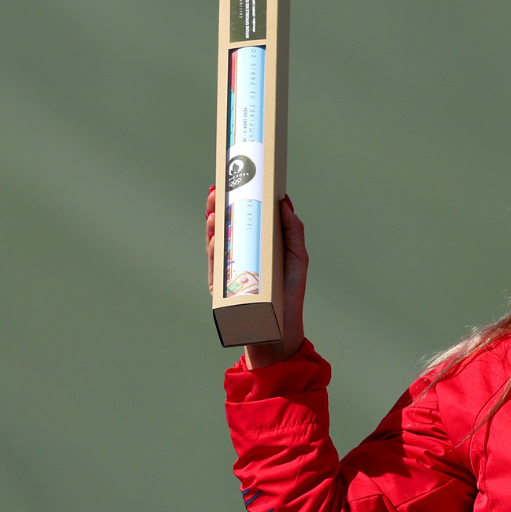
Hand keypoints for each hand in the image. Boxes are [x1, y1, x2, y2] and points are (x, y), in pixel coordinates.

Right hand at [206, 187, 307, 367]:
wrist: (281, 331)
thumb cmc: (290, 293)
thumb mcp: (297, 257)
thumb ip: (293, 230)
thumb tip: (284, 200)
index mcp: (255, 246)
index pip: (241, 218)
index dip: (234, 200)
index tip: (231, 181)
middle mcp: (238, 256)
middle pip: (223, 227)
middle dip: (217, 207)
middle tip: (217, 191)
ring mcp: (228, 271)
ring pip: (215, 243)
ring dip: (213, 225)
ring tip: (216, 210)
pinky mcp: (222, 288)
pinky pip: (213, 266)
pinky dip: (214, 251)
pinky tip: (216, 237)